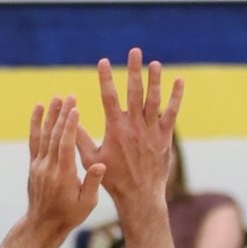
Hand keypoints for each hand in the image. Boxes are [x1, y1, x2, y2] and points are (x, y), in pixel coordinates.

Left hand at [23, 97, 105, 238]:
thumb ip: (92, 183)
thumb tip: (101, 164)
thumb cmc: (69, 215)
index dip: (70, 126)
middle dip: (62, 115)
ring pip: (43, 135)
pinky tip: (38, 109)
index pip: (65, 146)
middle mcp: (48, 168)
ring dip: (50, 115)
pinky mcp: (34, 164)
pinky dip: (36, 123)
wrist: (43, 224)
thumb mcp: (86, 203)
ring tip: (56, 97)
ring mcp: (39, 165)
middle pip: (54, 136)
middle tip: (69, 96)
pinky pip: (34, 140)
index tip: (75, 109)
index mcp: (63, 176)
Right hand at [75, 48, 182, 216]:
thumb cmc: (112, 179)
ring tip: (154, 62)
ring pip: (154, 100)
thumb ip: (79, 138)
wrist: (139, 196)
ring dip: (154, 79)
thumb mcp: (90, 159)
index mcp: (115, 129)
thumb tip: (67, 119)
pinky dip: (176, 97)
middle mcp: (135, 127)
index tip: (103, 61)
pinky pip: (172, 113)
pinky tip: (179, 81)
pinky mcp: (165, 137)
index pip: (109, 97)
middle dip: (134, 70)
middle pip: (134, 92)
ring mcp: (151, 131)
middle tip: (135, 51)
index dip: (106, 78)